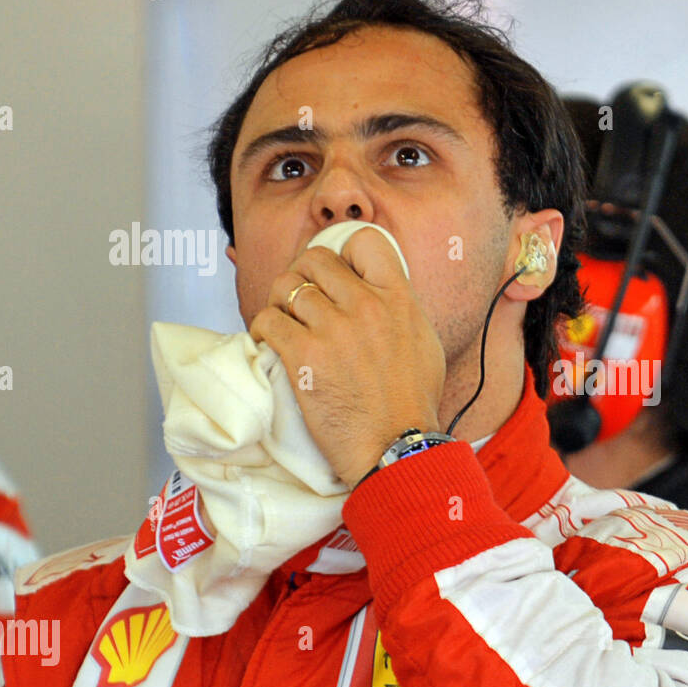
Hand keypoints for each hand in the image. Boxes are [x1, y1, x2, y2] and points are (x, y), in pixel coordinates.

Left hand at [248, 226, 444, 487]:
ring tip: (284, 325)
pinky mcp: (303, 356)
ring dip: (279, 304)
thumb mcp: (424, 342)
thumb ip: (400, 308)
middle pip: (314, 259)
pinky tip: (272, 345)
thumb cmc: (413, 403)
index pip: (363, 239)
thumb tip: (379, 291)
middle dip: (302, 276)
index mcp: (398, 298)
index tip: (338, 274)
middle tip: (301, 301)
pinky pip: (267, 320)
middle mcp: (366, 305)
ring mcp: (333, 329)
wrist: (398, 447)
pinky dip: (263, 330)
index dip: (344, 252)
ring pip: (286, 287)